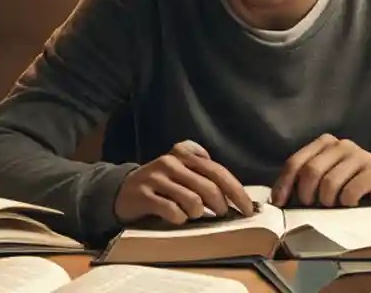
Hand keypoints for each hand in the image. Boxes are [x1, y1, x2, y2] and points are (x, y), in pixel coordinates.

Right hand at [114, 140, 255, 225]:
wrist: (122, 191)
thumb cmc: (162, 183)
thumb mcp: (182, 169)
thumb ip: (205, 172)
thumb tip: (235, 192)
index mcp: (184, 152)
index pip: (218, 171)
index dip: (236, 191)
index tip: (248, 209)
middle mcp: (171, 161)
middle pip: (209, 187)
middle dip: (222, 206)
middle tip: (224, 215)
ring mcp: (157, 178)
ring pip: (193, 201)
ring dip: (198, 213)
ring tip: (193, 214)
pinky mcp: (144, 195)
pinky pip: (173, 211)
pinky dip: (179, 218)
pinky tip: (176, 217)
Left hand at [271, 134, 370, 207]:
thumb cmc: (349, 180)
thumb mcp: (325, 175)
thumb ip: (304, 179)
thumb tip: (279, 197)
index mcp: (324, 143)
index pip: (296, 162)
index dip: (284, 183)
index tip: (279, 203)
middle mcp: (341, 145)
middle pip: (311, 171)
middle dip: (306, 194)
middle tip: (312, 206)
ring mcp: (359, 156)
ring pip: (330, 183)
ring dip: (328, 201)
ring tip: (334, 204)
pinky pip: (350, 192)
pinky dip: (346, 203)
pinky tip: (351, 203)